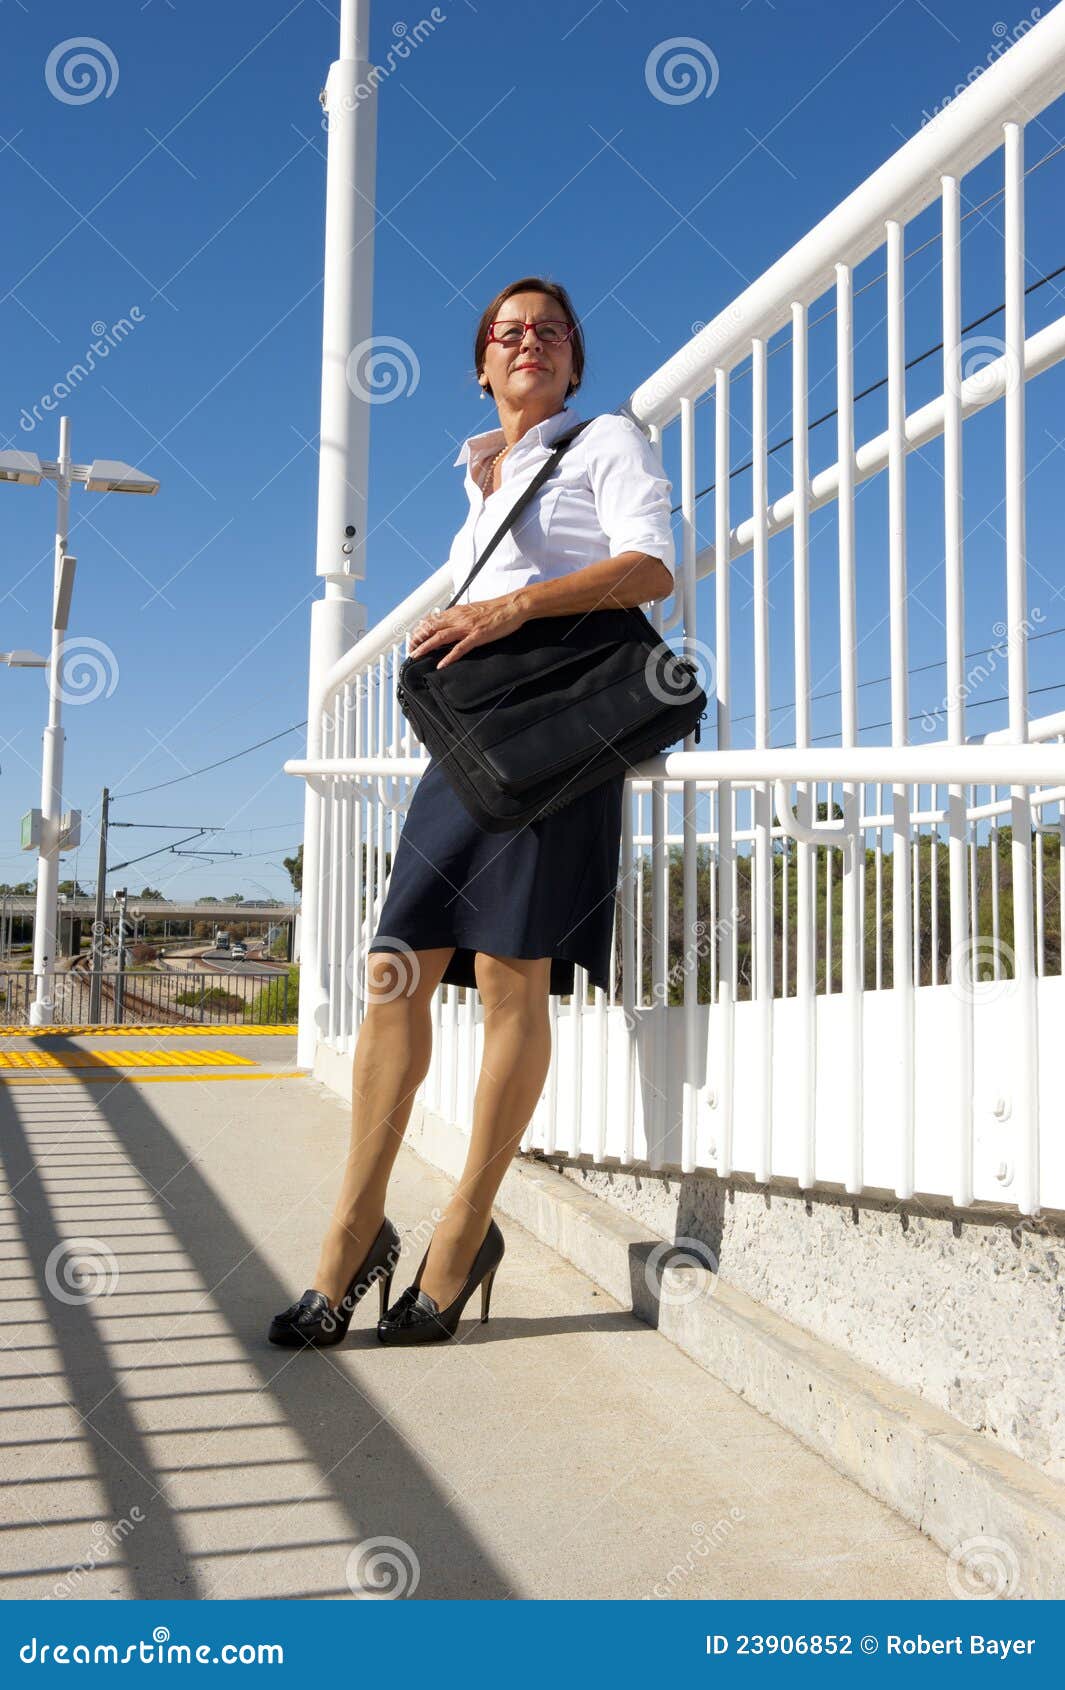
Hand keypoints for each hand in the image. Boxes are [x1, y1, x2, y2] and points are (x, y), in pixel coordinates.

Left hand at [408, 594, 526, 669]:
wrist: (513, 606)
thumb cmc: (496, 610)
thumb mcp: (473, 611)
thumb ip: (461, 617)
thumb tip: (451, 625)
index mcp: (457, 612)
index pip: (431, 620)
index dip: (419, 630)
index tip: (413, 640)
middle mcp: (458, 618)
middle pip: (431, 628)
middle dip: (417, 640)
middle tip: (410, 651)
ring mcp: (467, 627)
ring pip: (440, 637)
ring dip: (425, 647)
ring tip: (415, 656)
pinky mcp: (478, 635)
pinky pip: (460, 648)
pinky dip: (449, 657)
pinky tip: (441, 664)